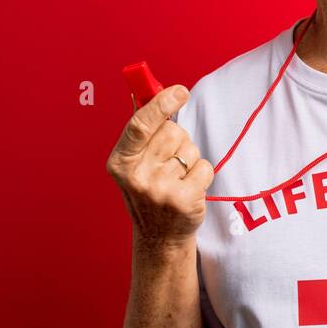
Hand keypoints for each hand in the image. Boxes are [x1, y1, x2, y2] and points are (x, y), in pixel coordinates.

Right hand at [106, 85, 214, 249]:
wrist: (160, 238)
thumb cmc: (150, 192)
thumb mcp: (135, 164)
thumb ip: (143, 130)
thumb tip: (151, 89)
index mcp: (121, 162)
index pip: (140, 125)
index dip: (161, 104)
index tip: (180, 91)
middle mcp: (137, 177)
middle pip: (173, 132)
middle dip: (178, 140)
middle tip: (170, 162)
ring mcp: (160, 191)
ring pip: (191, 149)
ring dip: (190, 159)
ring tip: (178, 179)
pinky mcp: (183, 201)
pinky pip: (205, 167)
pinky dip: (202, 175)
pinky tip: (189, 190)